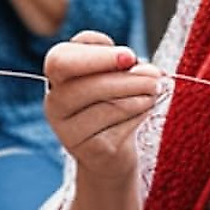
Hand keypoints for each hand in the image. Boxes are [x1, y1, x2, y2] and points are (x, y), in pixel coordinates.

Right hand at [43, 31, 162, 182]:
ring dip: (140, 96)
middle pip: (87, 86)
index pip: (61, 60)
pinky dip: (140, 115)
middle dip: (127, 79)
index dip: (96, 57)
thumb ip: (117, 60)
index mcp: (57, 76)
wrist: (109, 153)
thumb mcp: (111, 72)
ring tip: (153, 91)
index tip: (130, 56)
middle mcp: (55, 104)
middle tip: (154, 76)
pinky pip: (120, 128)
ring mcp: (70, 131)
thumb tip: (136, 65)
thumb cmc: (111, 101)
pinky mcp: (92, 151)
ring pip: (108, 107)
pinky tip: (145, 111)